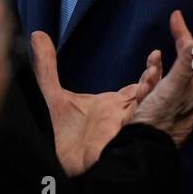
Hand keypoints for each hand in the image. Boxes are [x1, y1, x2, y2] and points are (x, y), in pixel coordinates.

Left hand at [31, 31, 162, 176]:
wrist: (44, 160)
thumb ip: (46, 65)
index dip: (152, 71)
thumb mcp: (50, 93)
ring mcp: (120, 130)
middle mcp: (120, 116)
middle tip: (155, 63)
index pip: (140, 86)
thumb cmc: (52, 132)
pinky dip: (139, 114)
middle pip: (148, 96)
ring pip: (144, 111)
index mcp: (112, 105)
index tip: (156, 54)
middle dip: (156, 80)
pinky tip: (142, 99)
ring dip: (150, 95)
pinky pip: (133, 129)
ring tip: (151, 75)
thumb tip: (37, 33)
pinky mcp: (114, 144)